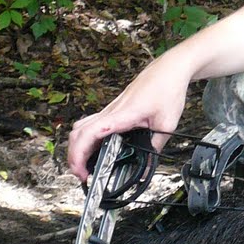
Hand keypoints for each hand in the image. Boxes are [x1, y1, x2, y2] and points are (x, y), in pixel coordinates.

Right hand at [66, 59, 192, 180]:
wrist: (170, 69)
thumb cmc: (167, 89)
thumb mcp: (167, 124)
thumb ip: (155, 147)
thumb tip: (148, 165)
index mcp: (121, 115)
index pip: (88, 135)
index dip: (79, 155)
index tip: (82, 171)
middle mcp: (111, 111)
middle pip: (77, 133)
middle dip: (74, 156)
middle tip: (83, 174)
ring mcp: (110, 109)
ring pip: (82, 127)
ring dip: (78, 147)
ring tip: (86, 164)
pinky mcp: (114, 109)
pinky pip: (93, 124)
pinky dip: (88, 138)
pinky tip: (97, 149)